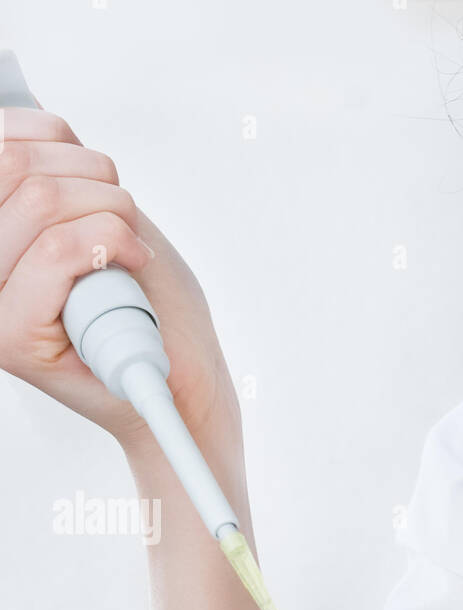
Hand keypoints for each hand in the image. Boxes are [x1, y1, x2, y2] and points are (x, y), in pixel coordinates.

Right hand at [0, 104, 239, 448]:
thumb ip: (49, 172)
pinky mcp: (11, 336)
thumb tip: (24, 113)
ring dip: (113, 212)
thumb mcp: (92, 214)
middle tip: (125, 220)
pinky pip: (59, 250)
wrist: (180, 379)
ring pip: (41, 201)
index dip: (57, 140)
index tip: (92, 180)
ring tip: (131, 249)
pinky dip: (114, 243)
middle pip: (15, 164)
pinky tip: (132, 267)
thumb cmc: (145, 300)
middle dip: (94, 178)